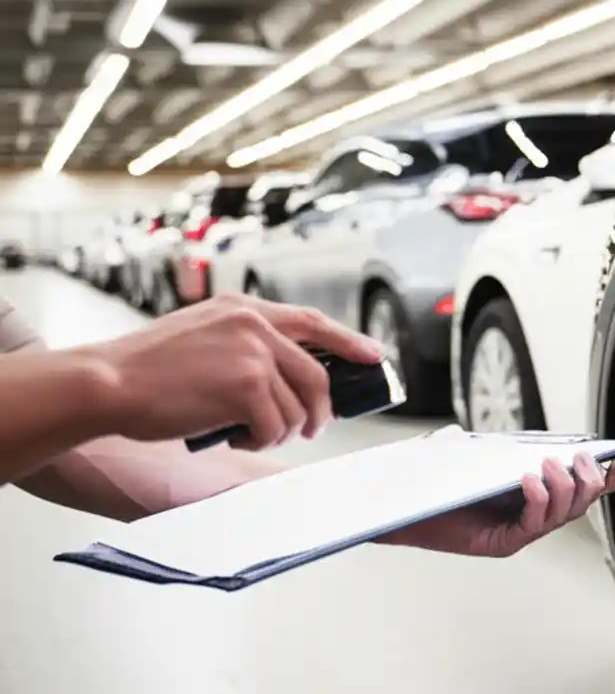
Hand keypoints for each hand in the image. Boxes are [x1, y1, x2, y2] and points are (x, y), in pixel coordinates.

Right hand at [90, 293, 381, 449]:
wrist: (108, 382)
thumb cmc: (146, 369)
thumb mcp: (202, 335)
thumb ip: (244, 344)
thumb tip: (288, 378)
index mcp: (244, 309)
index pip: (313, 322)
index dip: (349, 342)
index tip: (373, 356)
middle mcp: (254, 325)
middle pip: (317, 376)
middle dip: (319, 411)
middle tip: (310, 429)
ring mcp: (253, 354)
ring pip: (298, 407)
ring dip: (282, 429)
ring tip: (252, 431)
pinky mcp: (246, 386)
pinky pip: (276, 425)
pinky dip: (261, 438)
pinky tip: (235, 435)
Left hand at [386, 453, 614, 556]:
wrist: (400, 513)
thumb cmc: (432, 487)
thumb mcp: (460, 453)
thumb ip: (475, 442)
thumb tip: (479, 435)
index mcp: (530, 493)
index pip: (578, 485)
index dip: (610, 477)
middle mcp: (529, 515)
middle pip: (579, 502)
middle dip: (590, 480)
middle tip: (583, 460)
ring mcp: (518, 531)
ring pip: (562, 515)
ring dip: (563, 488)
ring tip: (551, 467)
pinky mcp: (502, 544)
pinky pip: (532, 525)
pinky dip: (538, 501)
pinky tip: (530, 481)